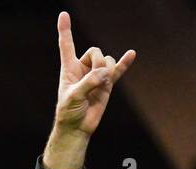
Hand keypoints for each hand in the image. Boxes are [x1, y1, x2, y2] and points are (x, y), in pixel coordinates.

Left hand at [52, 11, 134, 138]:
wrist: (78, 128)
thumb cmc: (69, 112)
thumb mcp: (73, 96)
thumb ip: (89, 83)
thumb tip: (105, 74)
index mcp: (69, 68)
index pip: (67, 45)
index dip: (65, 30)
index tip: (63, 15)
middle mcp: (83, 68)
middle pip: (95, 51)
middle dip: (99, 62)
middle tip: (96, 78)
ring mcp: (96, 75)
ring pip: (107, 61)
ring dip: (108, 71)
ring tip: (102, 86)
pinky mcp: (107, 84)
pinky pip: (118, 70)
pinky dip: (125, 63)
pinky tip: (132, 54)